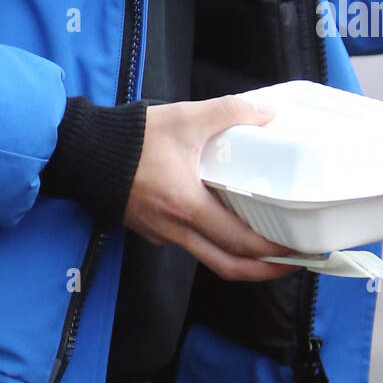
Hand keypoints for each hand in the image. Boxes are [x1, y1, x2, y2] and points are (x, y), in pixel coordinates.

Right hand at [122, 96, 299, 281]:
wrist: (84, 151)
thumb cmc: (134, 138)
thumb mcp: (185, 117)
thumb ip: (228, 111)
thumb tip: (267, 114)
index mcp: (187, 207)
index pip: (239, 242)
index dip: (273, 251)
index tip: (298, 250)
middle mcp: (175, 230)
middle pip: (227, 266)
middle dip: (263, 270)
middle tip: (291, 263)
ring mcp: (160, 233)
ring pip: (207, 258)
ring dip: (238, 258)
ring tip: (264, 245)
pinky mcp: (150, 228)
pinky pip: (187, 243)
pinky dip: (211, 242)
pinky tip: (222, 221)